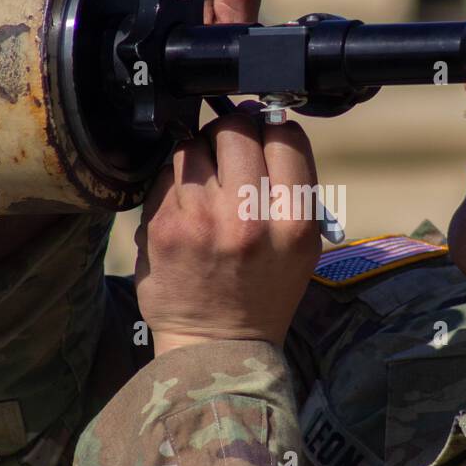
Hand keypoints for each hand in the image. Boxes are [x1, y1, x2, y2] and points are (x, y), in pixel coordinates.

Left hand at [134, 107, 321, 354]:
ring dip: (199, 156)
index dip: (272, 127)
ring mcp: (203, 220)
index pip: (286, 136)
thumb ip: (291, 187)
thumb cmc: (262, 292)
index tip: (264, 135)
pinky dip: (175, 184)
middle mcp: (250, 218)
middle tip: (228, 152)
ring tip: (205, 184)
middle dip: (231, 133)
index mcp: (294, 222)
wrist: (217, 345)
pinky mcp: (164, 226)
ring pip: (193, 146)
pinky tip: (185, 209)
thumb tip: (265, 120)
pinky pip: (166, 176)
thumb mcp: (301, 246)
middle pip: (236, 130)